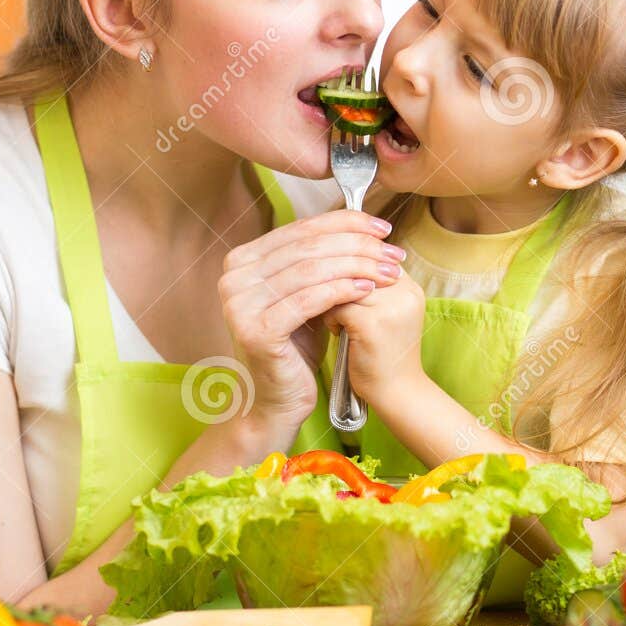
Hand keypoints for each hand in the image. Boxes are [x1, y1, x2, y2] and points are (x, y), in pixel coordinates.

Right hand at [219, 209, 402, 441]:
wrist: (276, 402)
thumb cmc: (295, 348)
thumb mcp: (306, 295)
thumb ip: (319, 261)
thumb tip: (362, 225)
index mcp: (242, 261)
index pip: (300, 229)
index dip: (345, 223)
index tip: (382, 227)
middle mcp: (233, 277)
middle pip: (307, 247)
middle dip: (357, 245)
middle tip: (393, 251)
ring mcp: (239, 304)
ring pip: (310, 270)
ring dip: (357, 266)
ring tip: (389, 270)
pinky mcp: (256, 330)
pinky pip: (308, 300)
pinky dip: (341, 291)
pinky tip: (368, 289)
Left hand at [327, 270, 426, 405]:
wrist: (396, 393)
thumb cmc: (383, 354)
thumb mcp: (386, 314)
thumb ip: (371, 287)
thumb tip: (333, 259)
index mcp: (410, 286)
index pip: (371, 254)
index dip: (348, 266)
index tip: (334, 284)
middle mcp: (405, 291)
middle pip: (357, 265)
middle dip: (336, 280)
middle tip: (325, 297)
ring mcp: (391, 307)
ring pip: (344, 283)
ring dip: (330, 297)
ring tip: (333, 315)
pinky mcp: (373, 324)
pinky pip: (337, 305)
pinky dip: (330, 317)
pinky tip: (336, 330)